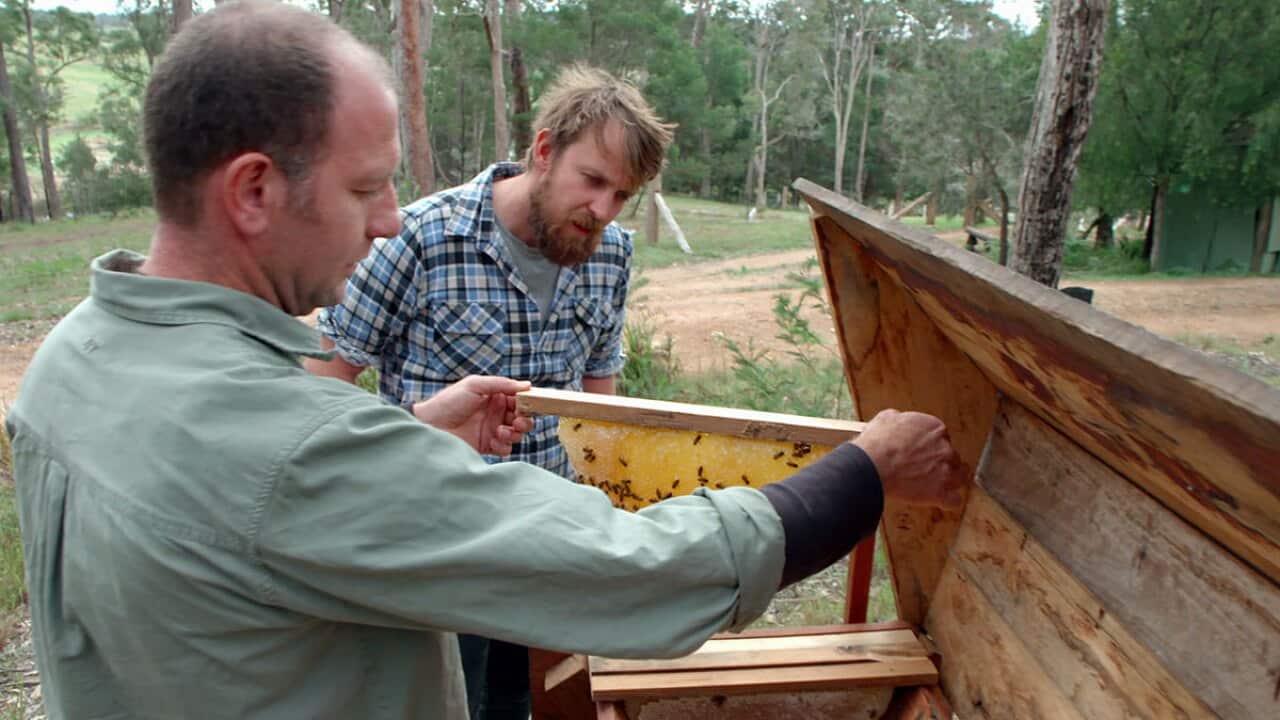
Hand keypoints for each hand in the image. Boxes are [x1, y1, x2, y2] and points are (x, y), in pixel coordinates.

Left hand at [411, 376, 535, 455]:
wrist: (429, 426)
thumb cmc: (448, 402)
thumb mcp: (474, 385)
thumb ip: (501, 384)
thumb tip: (527, 385)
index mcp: (494, 396)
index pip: (519, 400)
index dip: (526, 403)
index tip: (526, 406)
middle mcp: (495, 413)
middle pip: (522, 418)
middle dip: (524, 421)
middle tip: (517, 422)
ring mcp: (491, 430)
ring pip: (516, 434)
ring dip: (514, 433)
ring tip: (500, 431)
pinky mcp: (486, 446)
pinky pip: (506, 448)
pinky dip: (504, 445)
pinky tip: (493, 441)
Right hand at [853, 409, 965, 508]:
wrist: (871, 466)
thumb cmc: (877, 443)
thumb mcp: (886, 418)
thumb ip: (900, 419)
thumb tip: (898, 420)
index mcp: (935, 428)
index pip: (943, 437)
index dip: (932, 445)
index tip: (924, 451)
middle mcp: (945, 448)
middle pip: (952, 457)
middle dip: (941, 463)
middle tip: (926, 468)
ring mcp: (945, 472)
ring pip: (959, 477)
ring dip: (951, 481)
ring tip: (940, 484)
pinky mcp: (939, 493)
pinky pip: (954, 501)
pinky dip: (948, 501)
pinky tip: (942, 500)